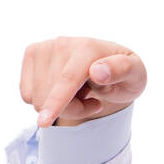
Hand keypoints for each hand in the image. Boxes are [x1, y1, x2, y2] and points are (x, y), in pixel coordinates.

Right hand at [21, 35, 148, 128]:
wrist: (110, 64)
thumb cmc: (125, 74)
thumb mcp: (136, 75)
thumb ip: (122, 70)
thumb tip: (97, 71)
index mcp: (89, 47)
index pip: (68, 79)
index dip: (57, 102)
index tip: (44, 121)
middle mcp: (63, 42)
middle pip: (51, 94)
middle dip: (73, 110)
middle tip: (94, 103)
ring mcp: (44, 47)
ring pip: (37, 97)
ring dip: (60, 106)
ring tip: (81, 95)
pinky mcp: (32, 54)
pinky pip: (27, 94)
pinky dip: (45, 100)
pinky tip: (64, 90)